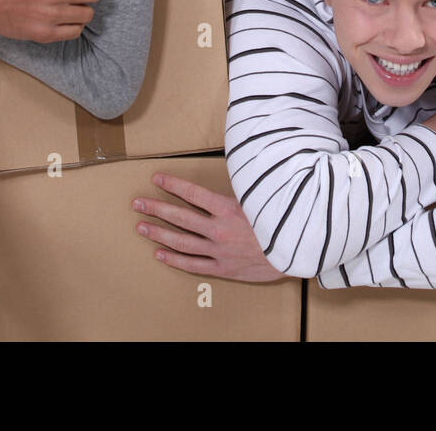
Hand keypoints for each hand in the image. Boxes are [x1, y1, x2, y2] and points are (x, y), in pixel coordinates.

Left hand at [133, 173, 283, 282]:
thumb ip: (244, 186)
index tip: (157, 178)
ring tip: (142, 226)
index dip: (173, 184)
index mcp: (229, 209)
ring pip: (181, 241)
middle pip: (180, 217)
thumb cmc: (282, 221)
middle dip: (156, 208)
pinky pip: (193, 264)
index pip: (193, 193)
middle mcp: (219, 229)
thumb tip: (236, 166)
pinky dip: (175, 259)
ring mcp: (219, 251)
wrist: (298, 252)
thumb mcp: (264, 196)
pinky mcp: (223, 268)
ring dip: (159, 233)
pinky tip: (159, 254)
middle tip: (137, 203)